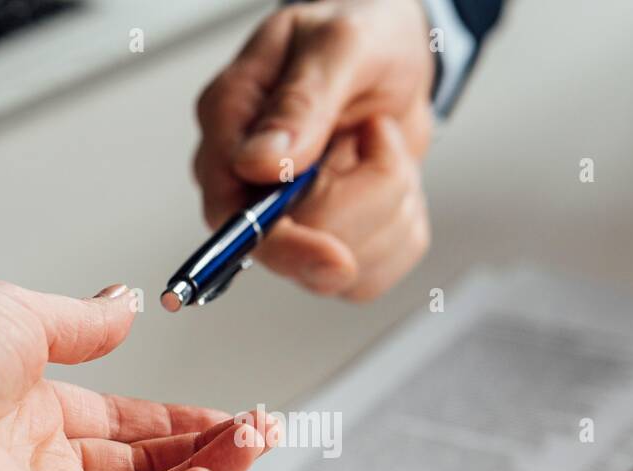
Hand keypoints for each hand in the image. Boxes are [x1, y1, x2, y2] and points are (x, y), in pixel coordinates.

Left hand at [0, 281, 271, 470]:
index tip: (232, 413)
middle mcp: (51, 467)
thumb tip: (127, 304)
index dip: (186, 422)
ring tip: (249, 446)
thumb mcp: (24, 316)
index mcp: (41, 416)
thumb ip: (85, 323)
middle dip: (213, 449)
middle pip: (154, 468)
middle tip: (260, 429)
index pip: (133, 428)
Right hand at [194, 0, 434, 299]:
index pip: (230, 215)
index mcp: (229, 126)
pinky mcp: (332, 243)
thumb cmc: (359, 34)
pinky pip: (375, 273)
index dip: (283, 245)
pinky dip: (403, 226)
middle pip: (299, 247)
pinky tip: (391, 178)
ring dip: (388, 203)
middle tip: (377, 132)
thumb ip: (302, 101)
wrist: (397, 53)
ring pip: (343, 268)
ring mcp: (288, 220)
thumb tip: (260, 164)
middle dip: (363, 196)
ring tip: (381, 144)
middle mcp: (248, 183)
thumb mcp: (341, 44)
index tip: (335, 258)